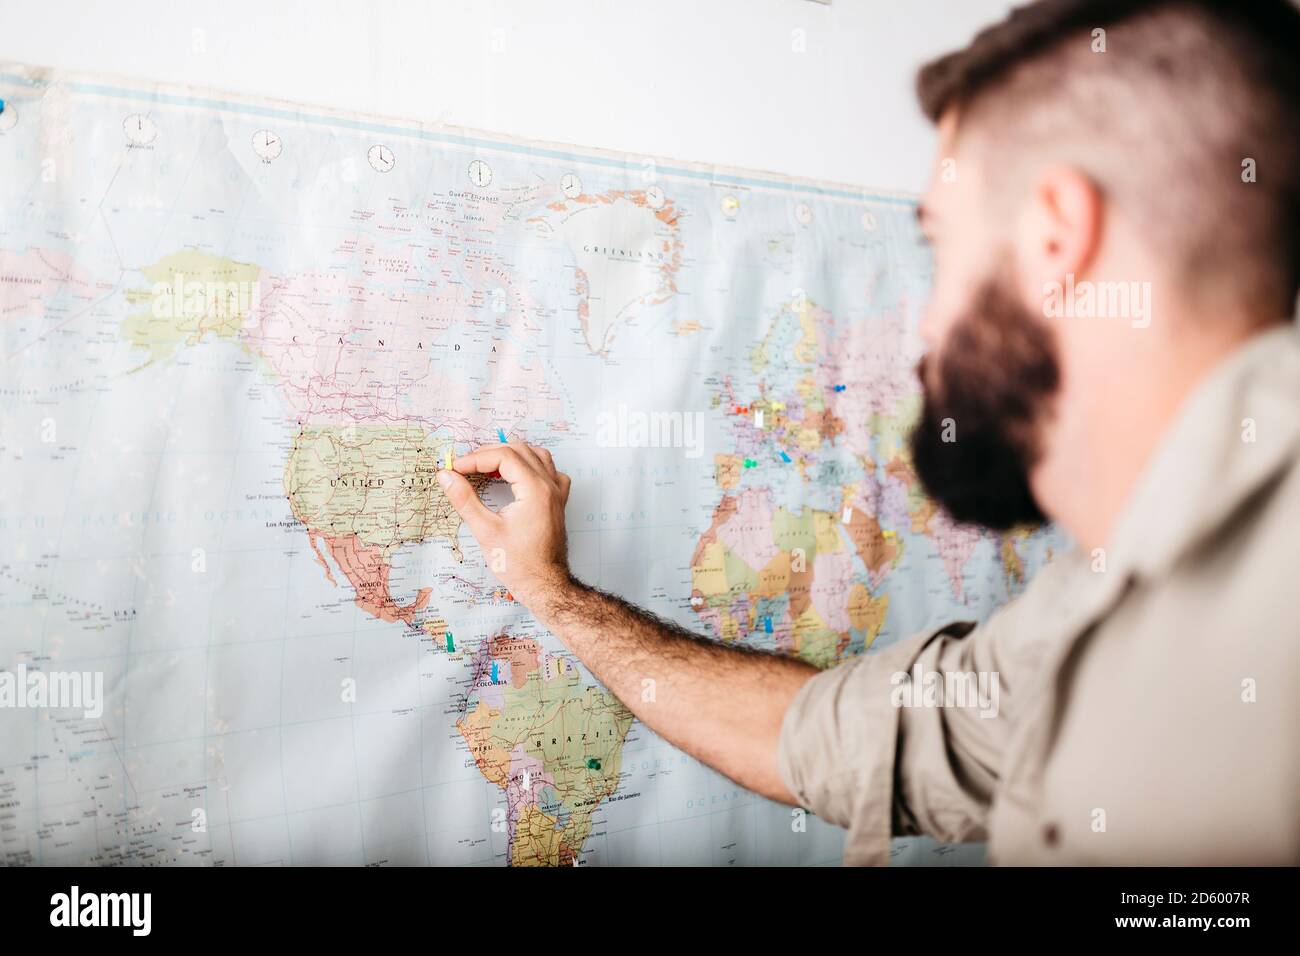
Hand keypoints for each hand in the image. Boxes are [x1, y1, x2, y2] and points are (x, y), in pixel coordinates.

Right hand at [436, 441, 572, 604]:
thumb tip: (446, 476)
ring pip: (536, 455)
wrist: (544, 584)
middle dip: (489, 453)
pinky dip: (531, 465)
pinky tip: (516, 476)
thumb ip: (464, 499)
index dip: (476, 458)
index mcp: (535, 490)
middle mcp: (550, 486)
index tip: (457, 468)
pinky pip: (549, 470)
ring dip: (510, 454)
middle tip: (466, 467)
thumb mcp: (485, 530)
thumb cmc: (518, 563)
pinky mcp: (558, 501)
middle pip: (519, 450)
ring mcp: (557, 492)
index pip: (504, 456)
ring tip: (486, 466)